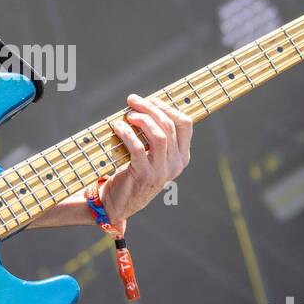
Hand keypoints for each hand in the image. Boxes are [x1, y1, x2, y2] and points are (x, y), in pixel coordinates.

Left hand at [100, 93, 192, 224]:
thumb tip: (144, 104)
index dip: (167, 107)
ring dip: (142, 119)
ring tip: (128, 114)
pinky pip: (138, 147)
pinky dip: (127, 133)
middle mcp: (176, 164)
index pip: (185, 124)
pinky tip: (118, 127)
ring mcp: (162, 171)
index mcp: (182, 156)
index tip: (150, 100)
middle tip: (132, 101)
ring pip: (158, 135)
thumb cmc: (133, 172)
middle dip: (149, 108)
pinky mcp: (144, 175)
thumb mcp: (151, 155)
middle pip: (169, 125)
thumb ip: (154, 135)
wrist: (119, 203)